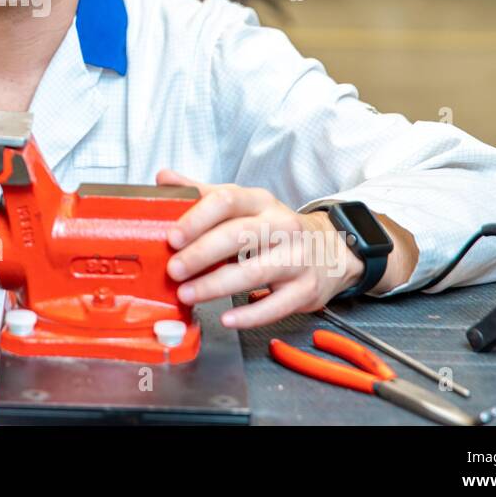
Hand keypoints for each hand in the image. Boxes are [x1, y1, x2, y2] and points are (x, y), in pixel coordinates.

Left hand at [157, 170, 364, 329]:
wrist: (332, 249)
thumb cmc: (275, 228)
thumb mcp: (244, 204)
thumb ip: (203, 194)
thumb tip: (163, 178)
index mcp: (260, 202)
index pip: (227, 200)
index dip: (197, 218)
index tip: (171, 236)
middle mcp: (281, 226)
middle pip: (238, 235)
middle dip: (201, 253)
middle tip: (173, 268)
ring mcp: (297, 258)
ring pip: (255, 271)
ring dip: (216, 285)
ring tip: (186, 294)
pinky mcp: (306, 289)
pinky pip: (277, 305)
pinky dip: (250, 315)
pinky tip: (226, 318)